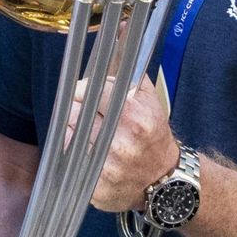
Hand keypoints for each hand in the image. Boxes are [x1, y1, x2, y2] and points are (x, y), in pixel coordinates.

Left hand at [70, 75, 181, 213]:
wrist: (166, 178)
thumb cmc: (153, 135)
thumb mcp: (150, 100)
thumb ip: (129, 74)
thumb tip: (114, 46)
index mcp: (135, 118)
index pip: (90, 93)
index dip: (82, 91)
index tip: (82, 94)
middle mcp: (122, 144)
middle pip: (75, 116)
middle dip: (75, 112)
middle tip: (81, 113)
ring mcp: (109, 169)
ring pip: (69, 140)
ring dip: (72, 134)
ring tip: (86, 134)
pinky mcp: (99, 190)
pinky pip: (72, 166)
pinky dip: (74, 158)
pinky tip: (87, 155)